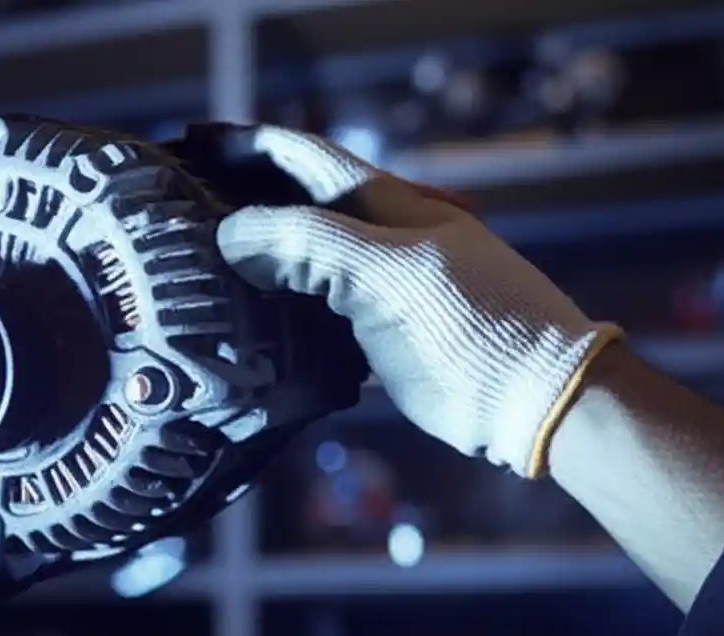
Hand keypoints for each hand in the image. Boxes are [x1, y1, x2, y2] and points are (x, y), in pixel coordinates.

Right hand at [215, 126, 620, 477]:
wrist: (533, 398)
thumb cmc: (470, 323)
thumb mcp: (387, 272)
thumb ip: (310, 245)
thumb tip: (234, 234)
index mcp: (389, 206)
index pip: (312, 160)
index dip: (258, 148)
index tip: (203, 148)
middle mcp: (381, 238)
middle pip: (303, 210)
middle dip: (250, 204)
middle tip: (190, 211)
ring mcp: (379, 288)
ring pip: (306, 264)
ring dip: (261, 262)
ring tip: (203, 266)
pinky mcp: (377, 336)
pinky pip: (315, 314)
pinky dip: (279, 312)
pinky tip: (246, 322)